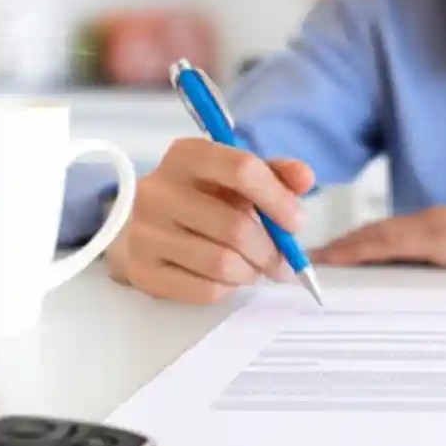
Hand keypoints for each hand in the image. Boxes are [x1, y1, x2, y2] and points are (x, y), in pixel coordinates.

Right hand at [105, 138, 314, 303]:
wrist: (140, 222)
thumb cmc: (200, 195)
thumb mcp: (235, 174)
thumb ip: (275, 172)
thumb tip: (304, 179)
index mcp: (187, 155)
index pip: (243, 170)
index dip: (278, 200)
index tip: (295, 222)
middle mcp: (158, 190)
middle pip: (236, 227)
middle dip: (270, 251)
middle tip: (281, 261)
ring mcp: (144, 232)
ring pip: (222, 263)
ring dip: (251, 272)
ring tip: (254, 268)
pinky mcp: (141, 271)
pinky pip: (204, 290)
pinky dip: (228, 289)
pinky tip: (228, 278)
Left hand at [314, 207, 445, 270]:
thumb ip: (442, 268)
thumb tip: (410, 288)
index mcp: (437, 228)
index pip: (383, 236)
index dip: (351, 245)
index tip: (324, 259)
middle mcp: (432, 222)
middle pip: (373, 234)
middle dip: (340, 248)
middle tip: (306, 262)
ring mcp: (438, 228)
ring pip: (379, 235)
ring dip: (346, 247)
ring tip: (315, 262)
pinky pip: (396, 243)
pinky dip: (366, 248)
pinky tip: (347, 257)